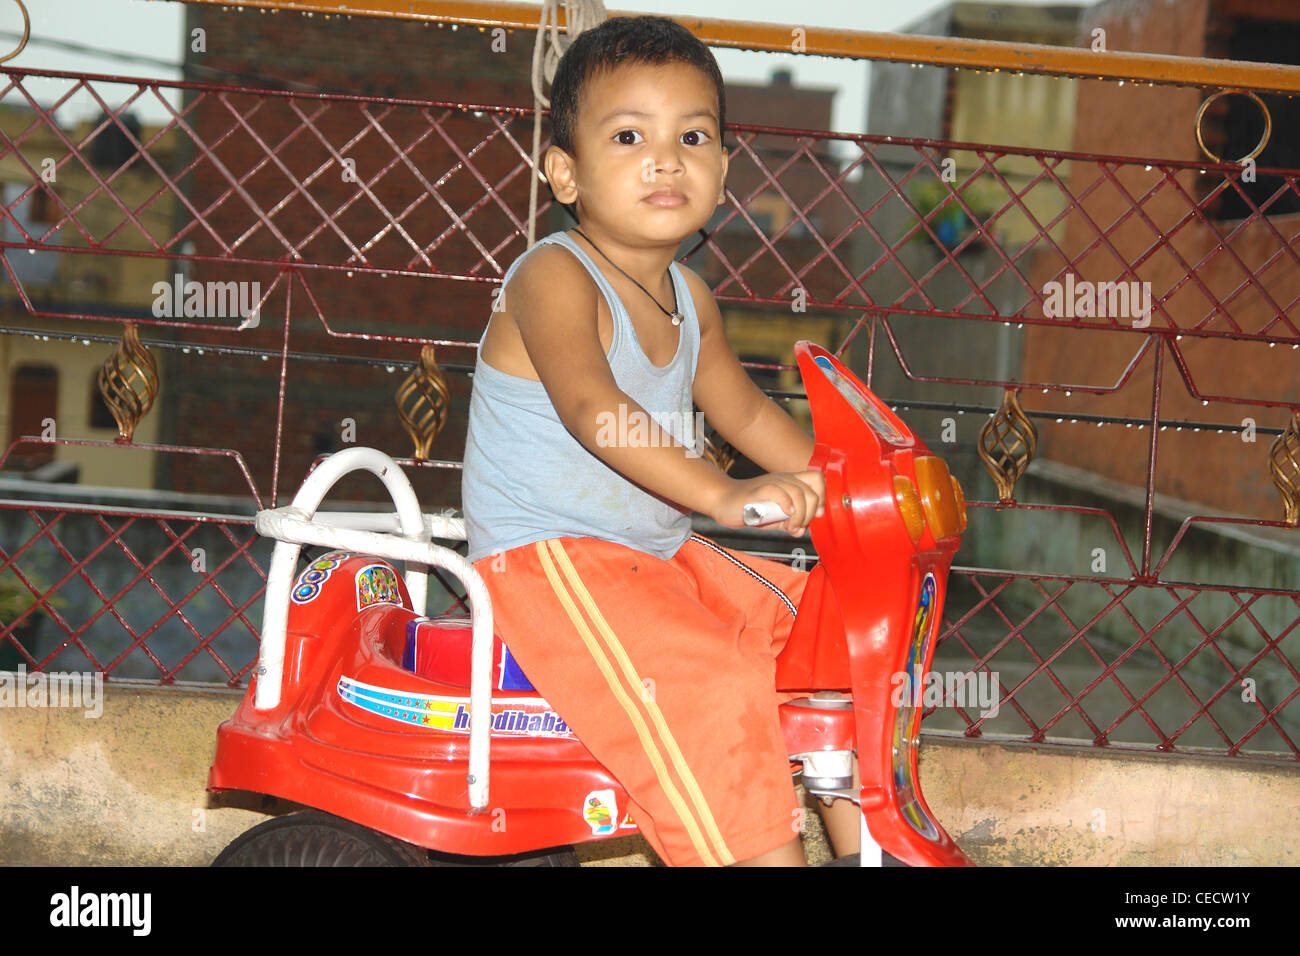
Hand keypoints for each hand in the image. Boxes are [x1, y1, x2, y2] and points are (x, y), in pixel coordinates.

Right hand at [708, 470, 825, 536]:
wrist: (724, 502)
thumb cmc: (750, 508)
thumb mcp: (775, 518)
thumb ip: (791, 523)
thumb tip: (801, 531)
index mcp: (790, 481)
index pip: (818, 480)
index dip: (821, 498)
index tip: (814, 515)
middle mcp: (784, 478)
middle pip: (811, 491)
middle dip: (809, 514)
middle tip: (797, 526)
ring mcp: (771, 482)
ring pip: (798, 493)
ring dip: (799, 515)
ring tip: (789, 527)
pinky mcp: (759, 489)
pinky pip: (779, 492)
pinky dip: (786, 505)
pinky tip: (784, 515)